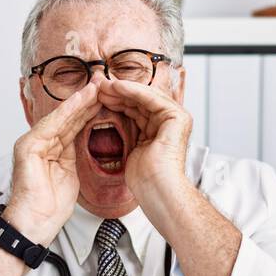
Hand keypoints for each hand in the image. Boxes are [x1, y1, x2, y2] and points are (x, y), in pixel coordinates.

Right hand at [6, 80, 100, 243]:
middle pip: (67, 117)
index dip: (89, 110)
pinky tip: (82, 100)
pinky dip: (68, 112)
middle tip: (104, 82)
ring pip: (61, 117)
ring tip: (97, 86)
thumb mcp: (70, 175)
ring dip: (80, 101)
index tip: (107, 98)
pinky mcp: (28, 146)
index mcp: (49, 149)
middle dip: (86, 100)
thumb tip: (85, 142)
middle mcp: (39, 143)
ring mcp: (31, 143)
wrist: (35, 224)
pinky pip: (53, 125)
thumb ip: (74, 155)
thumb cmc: (50, 208)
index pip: (72, 125)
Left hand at [96, 78, 192, 207]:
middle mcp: (169, 122)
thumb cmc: (144, 178)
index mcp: (160, 129)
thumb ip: (130, 130)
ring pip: (145, 96)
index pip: (137, 107)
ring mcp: (176, 118)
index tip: (98, 96)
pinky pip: (151, 98)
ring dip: (122, 90)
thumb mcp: (132, 148)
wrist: (156, 189)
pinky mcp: (177, 117)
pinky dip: (133, 91)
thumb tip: (117, 118)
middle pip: (141, 100)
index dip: (118, 100)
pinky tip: (117, 87)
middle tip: (98, 86)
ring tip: (103, 86)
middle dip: (118, 93)